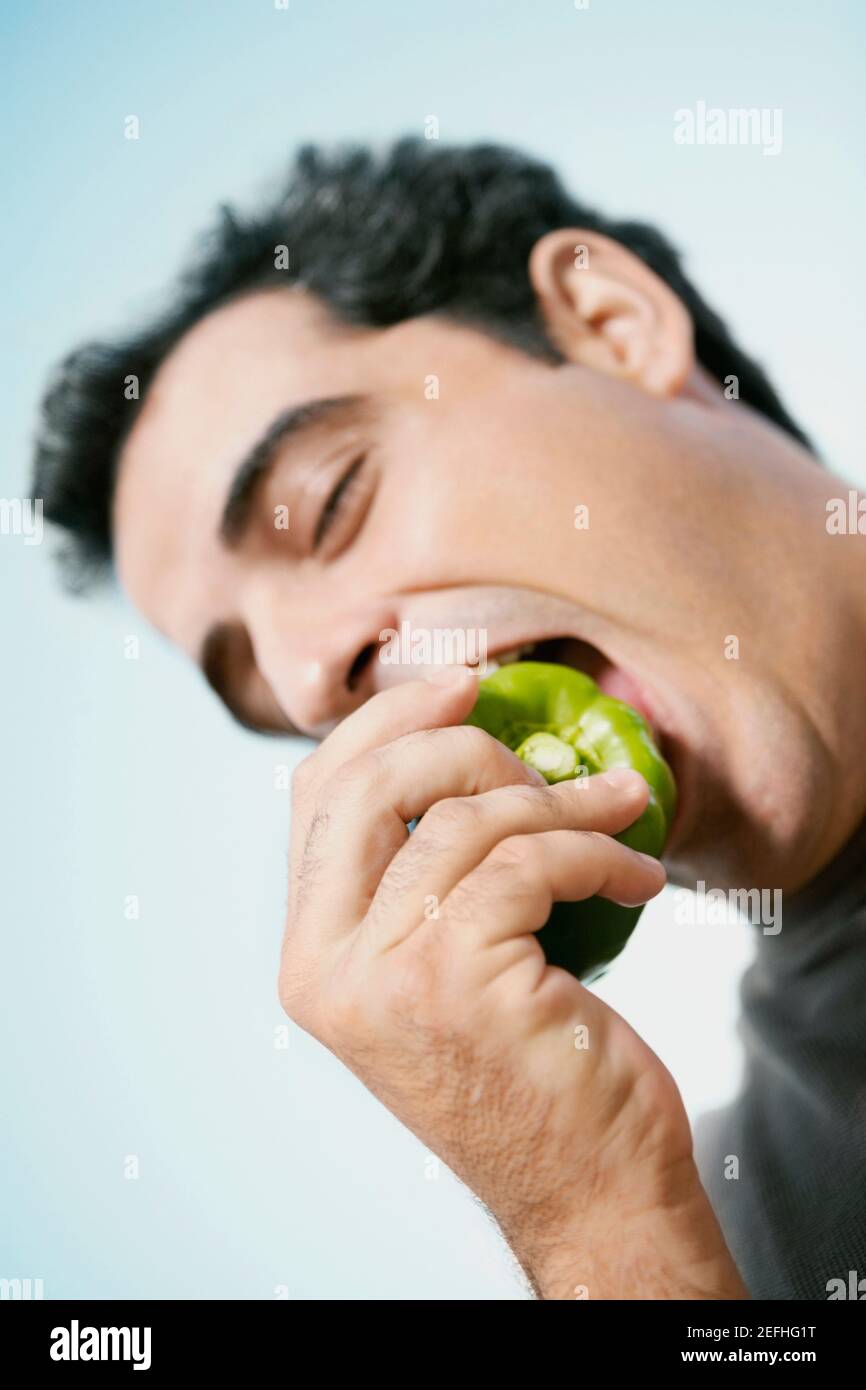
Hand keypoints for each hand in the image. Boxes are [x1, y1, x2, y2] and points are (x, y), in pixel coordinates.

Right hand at [278, 667, 745, 1298]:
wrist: (584, 1188)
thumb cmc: (524, 1069)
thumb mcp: (434, 969)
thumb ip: (411, 878)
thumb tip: (446, 747)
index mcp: (308, 957)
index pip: (315, 798)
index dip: (382, 723)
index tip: (457, 683)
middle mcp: (324, 965)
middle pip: (365, 787)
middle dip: (456, 740)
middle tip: (532, 744)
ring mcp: (385, 972)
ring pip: (461, 819)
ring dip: (558, 799)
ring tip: (617, 812)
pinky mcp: (458, 976)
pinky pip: (530, 861)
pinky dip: (596, 849)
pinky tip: (639, 871)